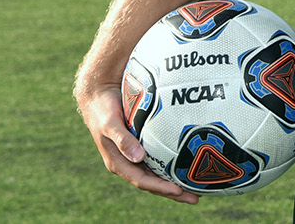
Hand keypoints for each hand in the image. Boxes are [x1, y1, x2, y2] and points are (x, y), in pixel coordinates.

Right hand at [78, 85, 199, 204]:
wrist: (99, 96)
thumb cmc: (103, 109)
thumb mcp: (110, 124)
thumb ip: (123, 140)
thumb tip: (138, 157)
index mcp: (118, 163)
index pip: (142, 181)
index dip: (160, 187)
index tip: (178, 190)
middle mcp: (127, 162)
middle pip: (152, 183)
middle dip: (173, 192)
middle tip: (195, 198)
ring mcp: (134, 156)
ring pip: (157, 174)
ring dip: (174, 182)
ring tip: (196, 188)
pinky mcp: (141, 146)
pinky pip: (158, 161)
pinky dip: (171, 166)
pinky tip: (187, 166)